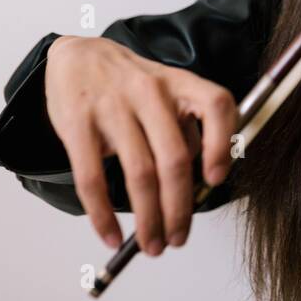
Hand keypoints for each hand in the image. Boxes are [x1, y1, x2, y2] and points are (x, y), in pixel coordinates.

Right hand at [43, 35, 237, 255]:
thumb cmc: (131, 82)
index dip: (222, 145)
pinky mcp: (78, 124)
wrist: (78, 56)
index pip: (217, 106)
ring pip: (139, 175)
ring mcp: (113, 107)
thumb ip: (187, 126)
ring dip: (149, 219)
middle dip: (180, 208)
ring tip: (152, 244)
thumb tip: (201, 182)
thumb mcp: (168, 89)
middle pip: (175, 159)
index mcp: (180, 83)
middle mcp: (150, 93)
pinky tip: (112, 235)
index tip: (215, 180)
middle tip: (179, 238)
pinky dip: (103, 215)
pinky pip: (92, 178)